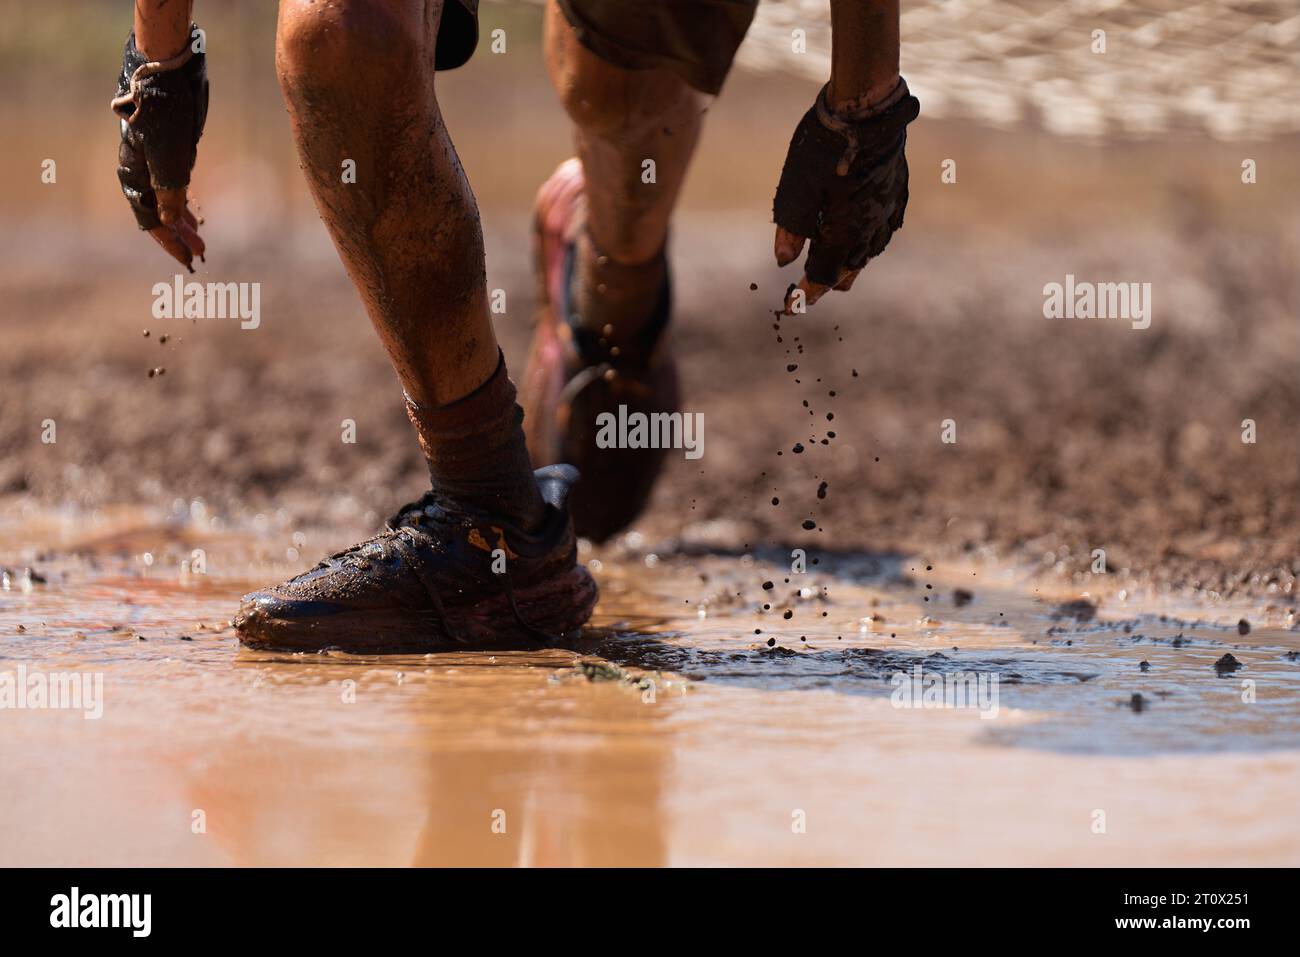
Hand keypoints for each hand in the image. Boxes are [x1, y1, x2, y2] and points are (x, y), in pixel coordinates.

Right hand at [112, 28, 208, 270]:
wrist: (167, 71)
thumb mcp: (169, 157)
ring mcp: (157, 160)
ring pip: (168, 199)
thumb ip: (168, 190)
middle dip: (179, 235)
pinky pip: (176, 185)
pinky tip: (194, 213)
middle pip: (158, 213)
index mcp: (134, 174)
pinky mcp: (173, 149)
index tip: (188, 259)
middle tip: (201, 254)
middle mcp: (142, 170)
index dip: (169, 241)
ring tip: (201, 241)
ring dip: (183, 221)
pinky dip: (184, 201)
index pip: (149, 219)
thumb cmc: (164, 111)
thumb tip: (168, 220)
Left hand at [773, 80, 918, 311]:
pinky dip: (869, 239)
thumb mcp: (796, 189)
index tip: (793, 304)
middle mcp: (871, 229)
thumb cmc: (824, 148)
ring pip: (869, 253)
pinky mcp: (898, 193)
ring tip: (833, 262)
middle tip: (807, 284)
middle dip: (828, 280)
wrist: (867, 110)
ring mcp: (888, 211)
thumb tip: (783, 262)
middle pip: (848, 270)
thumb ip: (791, 229)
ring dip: (850, 261)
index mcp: (845, 233)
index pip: (824, 276)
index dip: (807, 293)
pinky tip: (863, 233)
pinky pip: (886, 229)